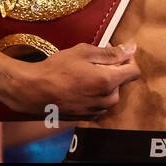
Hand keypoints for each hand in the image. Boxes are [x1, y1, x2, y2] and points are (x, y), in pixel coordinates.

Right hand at [7, 42, 140, 120]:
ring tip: (84, 74)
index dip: (128, 60)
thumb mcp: (84, 52)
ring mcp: (96, 111)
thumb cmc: (57, 68)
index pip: (134, 71)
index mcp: (108, 82)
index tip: (116, 53)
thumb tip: (132, 48)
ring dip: (103, 83)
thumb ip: (111, 52)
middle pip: (121, 82)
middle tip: (94, 61)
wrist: (32, 91)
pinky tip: (78, 86)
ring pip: (110, 94)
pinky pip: (98, 104)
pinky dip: (94, 94)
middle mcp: (106, 100)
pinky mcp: (85, 117)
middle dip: (113, 70)